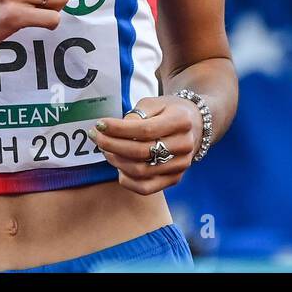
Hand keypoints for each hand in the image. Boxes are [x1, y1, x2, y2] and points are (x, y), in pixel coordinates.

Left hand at [88, 95, 202, 194]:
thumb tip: (114, 131)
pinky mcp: (175, 179)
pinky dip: (127, 180)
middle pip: (141, 152)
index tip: (99, 125)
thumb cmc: (168, 111)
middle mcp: (185, 145)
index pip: (145, 129)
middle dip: (112, 145)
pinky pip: (146, 188)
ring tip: (105, 149)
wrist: (195, 125)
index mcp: (181, 121)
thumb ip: (136, 114)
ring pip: (141, 171)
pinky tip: (118, 167)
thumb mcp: (154, 103)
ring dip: (116, 161)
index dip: (118, 129)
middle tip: (97, 137)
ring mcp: (181, 165)